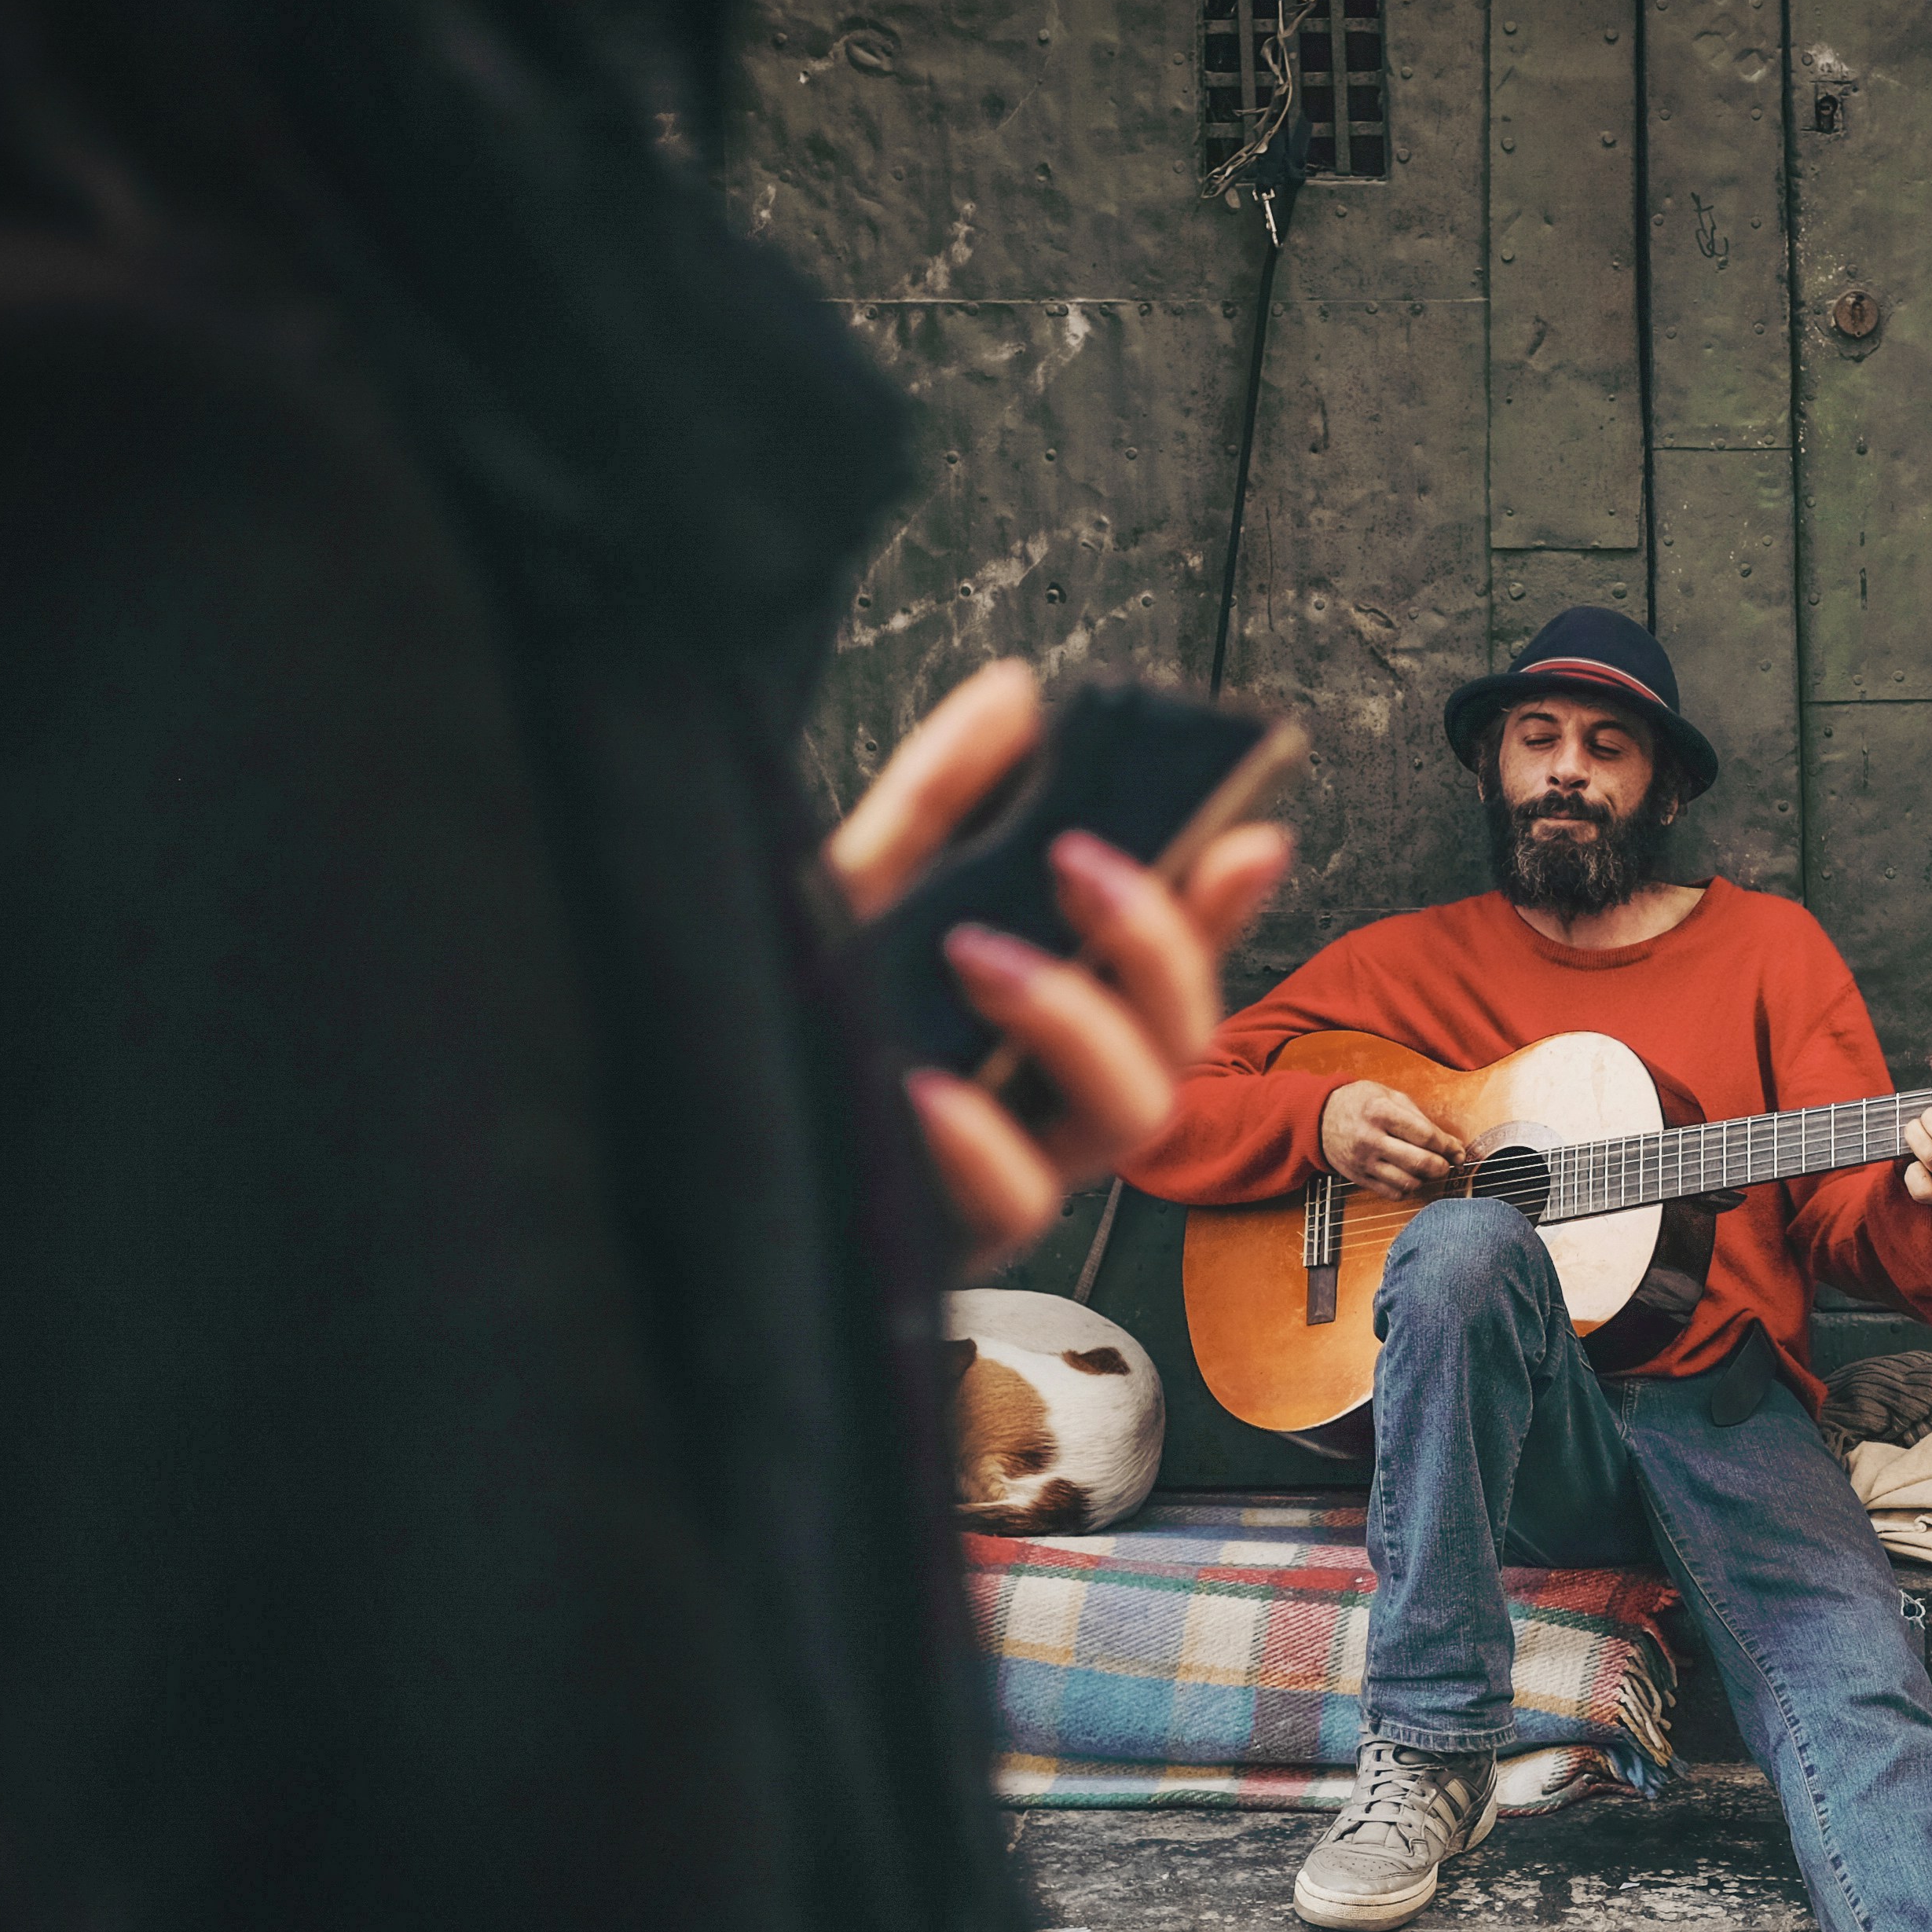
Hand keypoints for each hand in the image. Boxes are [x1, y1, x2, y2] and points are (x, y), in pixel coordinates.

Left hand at [827, 658, 1294, 1267]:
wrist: (684, 1132)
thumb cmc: (790, 1024)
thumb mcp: (857, 890)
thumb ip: (938, 798)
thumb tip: (1013, 695)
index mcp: (1053, 1017)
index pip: (1172, 959)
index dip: (1225, 904)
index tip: (1246, 836)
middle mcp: (1057, 1095)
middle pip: (1182, 1037)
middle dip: (1155, 942)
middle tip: (1077, 861)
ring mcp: (1022, 1167)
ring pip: (1135, 1116)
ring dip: (1079, 1021)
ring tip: (981, 953)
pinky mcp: (962, 1236)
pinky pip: (1020, 1203)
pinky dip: (986, 1141)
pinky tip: (928, 1087)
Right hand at [1320, 1079, 1466, 1194]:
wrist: (1320, 1117)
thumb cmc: (1360, 1102)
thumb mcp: (1390, 1096)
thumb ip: (1421, 1118)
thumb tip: (1451, 1144)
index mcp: (1381, 1112)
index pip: (1425, 1136)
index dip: (1448, 1147)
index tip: (1458, 1151)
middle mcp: (1370, 1139)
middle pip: (1420, 1163)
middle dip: (1442, 1166)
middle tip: (1447, 1163)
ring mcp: (1363, 1161)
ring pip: (1408, 1182)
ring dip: (1425, 1179)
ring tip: (1427, 1168)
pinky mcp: (1358, 1178)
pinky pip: (1392, 1193)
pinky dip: (1408, 1188)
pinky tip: (1409, 1176)